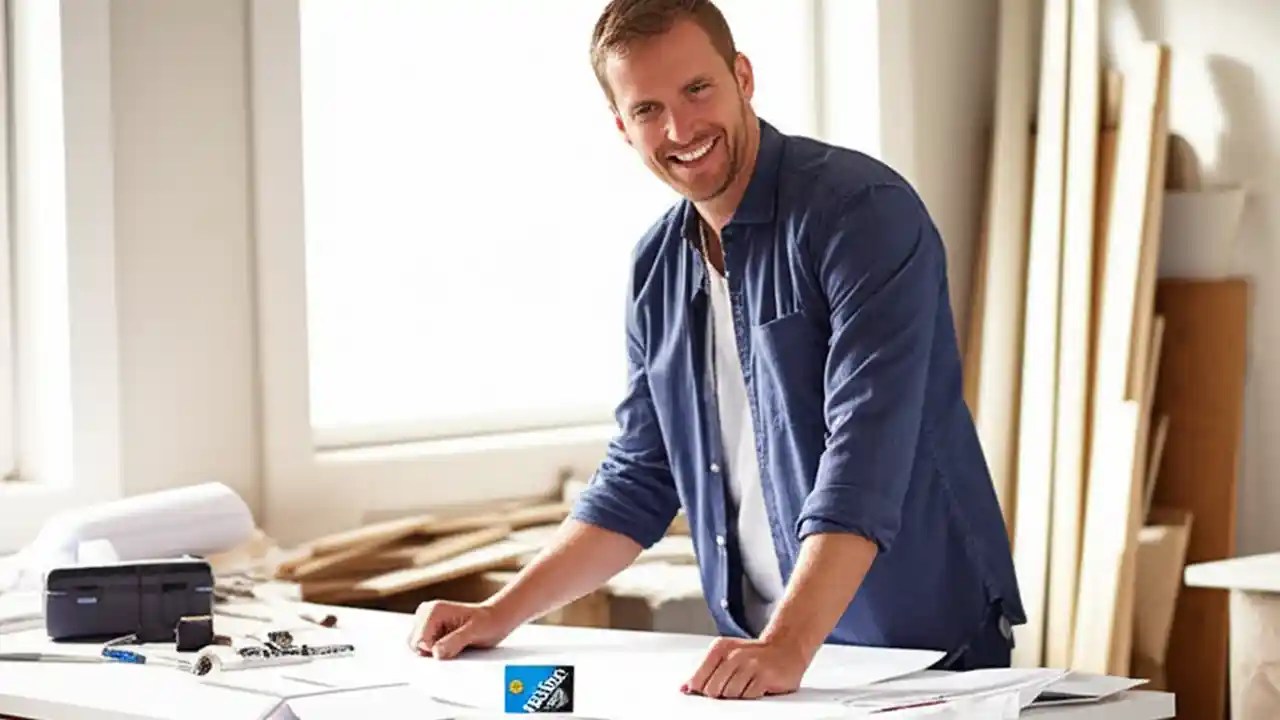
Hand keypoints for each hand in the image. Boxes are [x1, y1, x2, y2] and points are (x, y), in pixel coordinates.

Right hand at [407, 600, 515, 659]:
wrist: (496, 619)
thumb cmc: (488, 622)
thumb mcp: (475, 632)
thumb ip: (454, 641)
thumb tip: (436, 653)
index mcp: (433, 611)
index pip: (418, 642)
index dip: (434, 652)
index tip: (452, 650)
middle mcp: (425, 613)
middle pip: (414, 645)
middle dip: (432, 653)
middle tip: (455, 649)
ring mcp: (425, 622)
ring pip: (418, 648)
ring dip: (435, 653)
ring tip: (457, 647)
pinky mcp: (429, 630)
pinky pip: (424, 649)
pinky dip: (436, 652)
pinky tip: (453, 648)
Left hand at [682, 636, 810, 699]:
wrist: (786, 647)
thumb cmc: (754, 654)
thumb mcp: (726, 656)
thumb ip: (704, 672)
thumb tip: (684, 688)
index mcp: (720, 648)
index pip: (698, 679)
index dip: (702, 690)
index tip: (708, 691)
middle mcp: (735, 655)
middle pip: (713, 690)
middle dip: (720, 694)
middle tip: (733, 687)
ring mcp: (751, 665)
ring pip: (730, 695)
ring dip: (737, 696)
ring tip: (747, 685)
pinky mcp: (766, 677)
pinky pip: (749, 697)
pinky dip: (751, 696)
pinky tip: (757, 687)